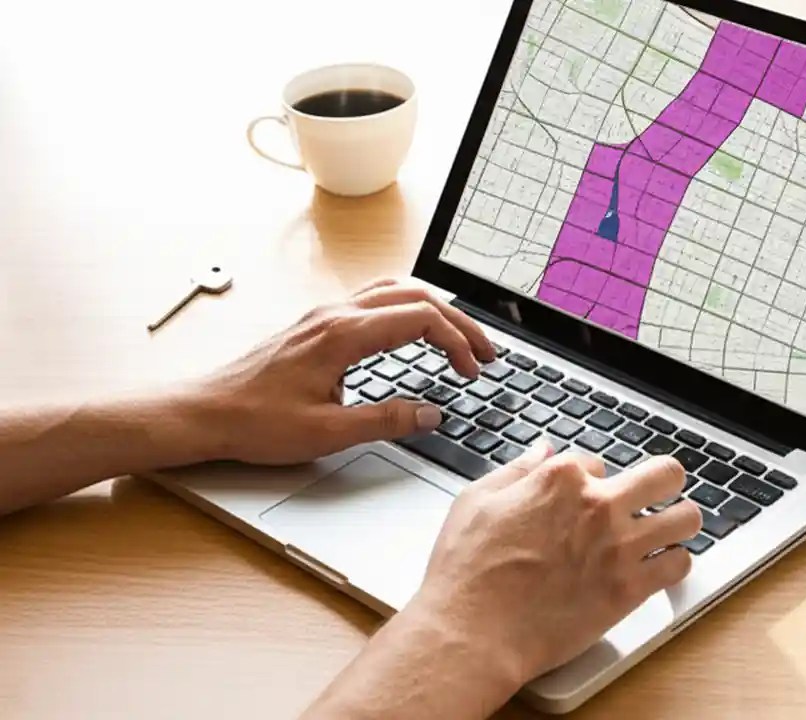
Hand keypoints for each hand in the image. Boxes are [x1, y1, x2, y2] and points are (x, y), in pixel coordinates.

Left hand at [196, 277, 494, 464]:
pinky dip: (406, 309)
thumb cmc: (255, 422)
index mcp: (342, 335)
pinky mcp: (316, 324)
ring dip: (433, 310)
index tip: (472, 371)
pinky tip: (412, 331)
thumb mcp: (328, 433)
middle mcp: (335, 315)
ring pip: (394, 291)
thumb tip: (430, 414)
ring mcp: (324, 315)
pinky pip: (373, 300)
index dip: (457, 342)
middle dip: (458, 323)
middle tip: (484, 352)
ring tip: (458, 338)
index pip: (420, 318)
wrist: (204, 412)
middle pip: (415, 297)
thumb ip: (386, 421)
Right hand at [411, 443, 701, 685]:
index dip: (591, 481)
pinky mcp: (630, 588)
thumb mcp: (477, 500)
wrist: (473, 631)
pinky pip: (679, 565)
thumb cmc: (467, 571)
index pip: (598, 462)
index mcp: (560, 478)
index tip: (584, 499)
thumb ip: (517, 471)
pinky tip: (660, 568)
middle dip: (661, 482)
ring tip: (668, 531)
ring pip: (686, 518)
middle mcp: (598, 506)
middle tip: (655, 496)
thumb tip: (542, 451)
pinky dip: (673, 565)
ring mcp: (619, 547)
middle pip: (664, 474)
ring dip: (678, 521)